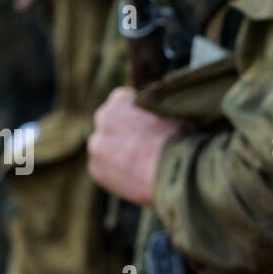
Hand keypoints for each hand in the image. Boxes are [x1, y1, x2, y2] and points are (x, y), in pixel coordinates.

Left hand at [88, 87, 183, 205]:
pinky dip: (117, 171)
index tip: (151, 122)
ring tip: (143, 162)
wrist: (171, 170)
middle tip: (146, 143)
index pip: (125, 100)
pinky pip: (105, 168)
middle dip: (124, 131)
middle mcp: (102, 117)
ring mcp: (97, 145)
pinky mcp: (96, 169)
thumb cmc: (177, 137)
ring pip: (106, 146)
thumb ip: (158, 107)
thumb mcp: (173, 111)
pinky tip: (136, 175)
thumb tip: (159, 110)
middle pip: (111, 123)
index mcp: (121, 99)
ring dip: (119, 152)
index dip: (139, 112)